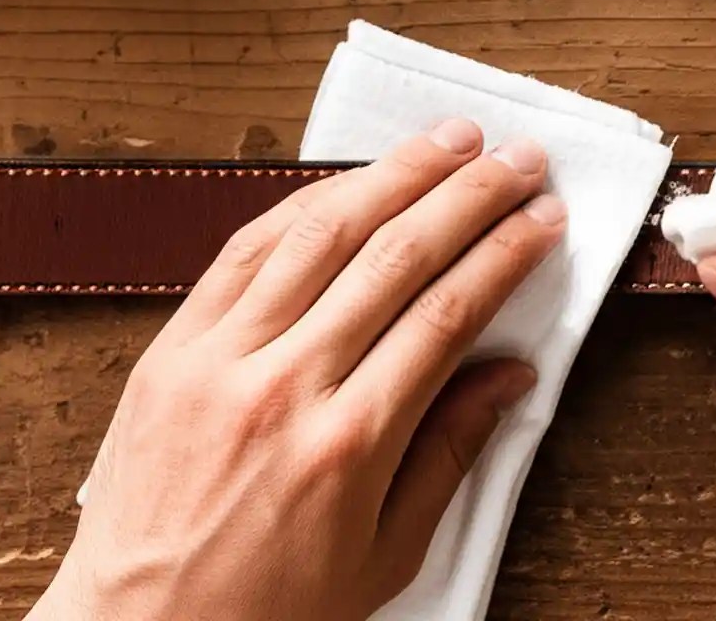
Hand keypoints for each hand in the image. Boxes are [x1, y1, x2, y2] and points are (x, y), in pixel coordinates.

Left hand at [27, 120, 565, 620]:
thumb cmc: (266, 607)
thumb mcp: (386, 553)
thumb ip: (450, 453)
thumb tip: (508, 378)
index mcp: (349, 444)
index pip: (448, 312)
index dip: (506, 253)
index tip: (542, 221)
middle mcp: (284, 386)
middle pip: (396, 255)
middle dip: (469, 195)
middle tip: (516, 161)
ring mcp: (219, 357)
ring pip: (321, 232)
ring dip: (394, 174)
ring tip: (447, 141)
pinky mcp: (173, 347)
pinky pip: (244, 250)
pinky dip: (303, 203)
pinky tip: (348, 180)